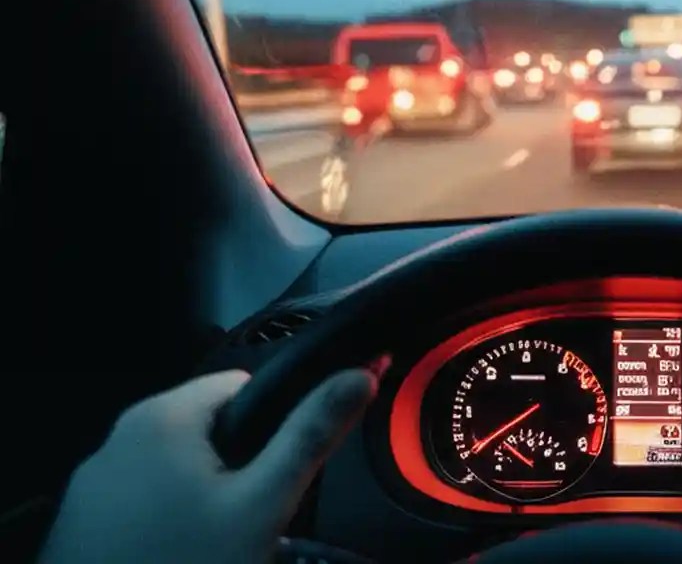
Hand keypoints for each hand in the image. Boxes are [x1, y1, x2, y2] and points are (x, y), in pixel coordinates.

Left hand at [38, 362, 384, 563]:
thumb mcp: (263, 504)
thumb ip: (310, 436)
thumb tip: (357, 378)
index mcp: (162, 416)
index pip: (242, 385)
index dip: (274, 423)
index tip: (278, 469)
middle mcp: (118, 436)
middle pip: (208, 428)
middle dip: (236, 466)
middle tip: (247, 517)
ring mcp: (93, 481)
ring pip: (174, 467)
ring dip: (200, 492)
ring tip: (213, 542)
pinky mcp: (81, 519)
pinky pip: (141, 498)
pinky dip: (165, 517)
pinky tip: (178, 551)